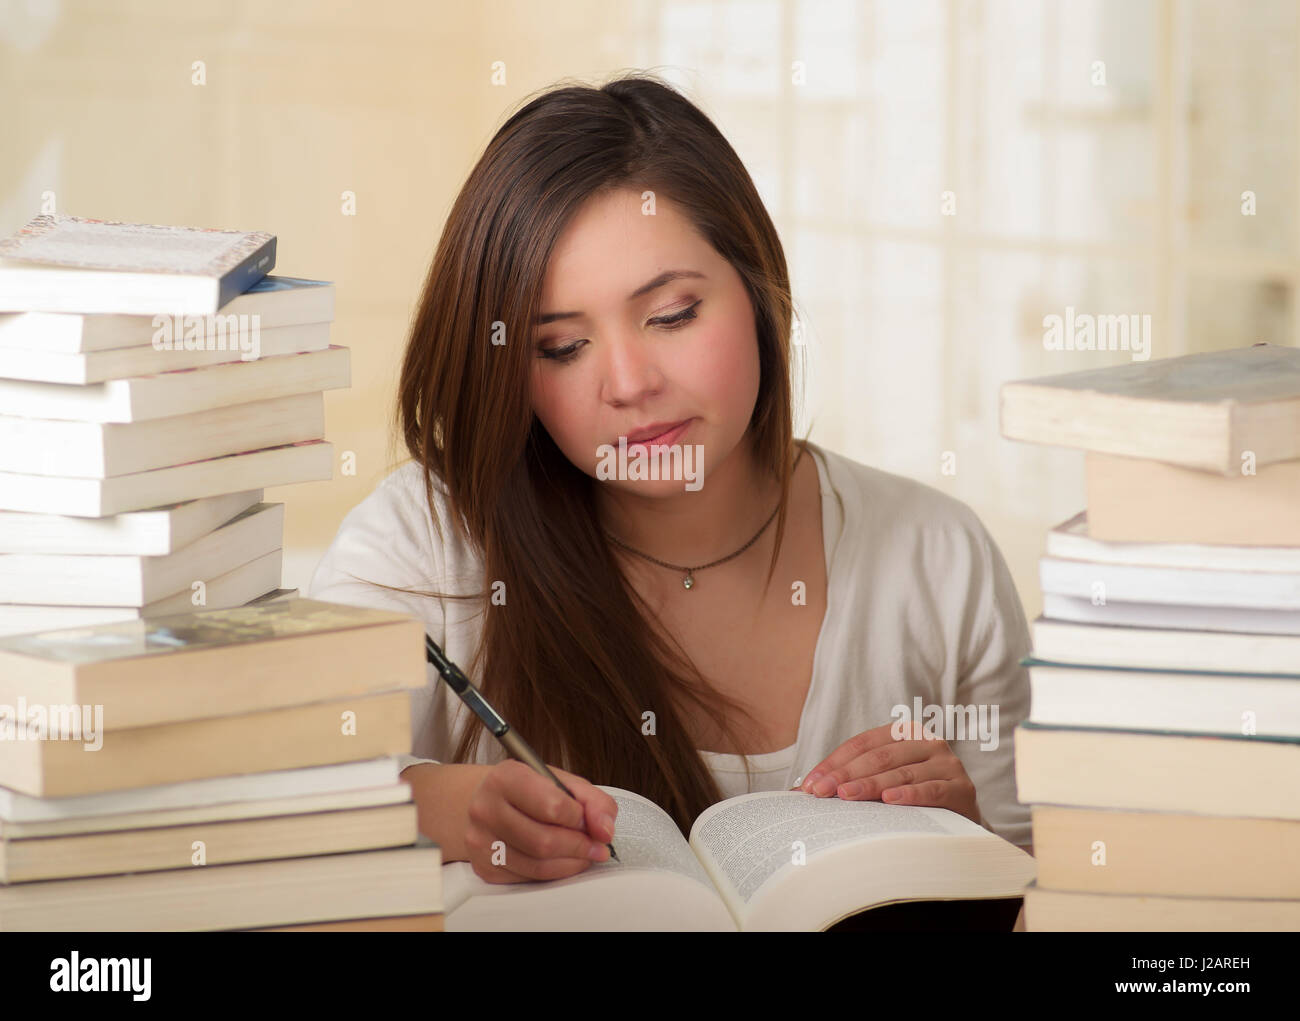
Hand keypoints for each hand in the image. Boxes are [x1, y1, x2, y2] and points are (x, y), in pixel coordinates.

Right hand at [464, 759, 618, 883]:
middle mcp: (486, 808)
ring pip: (537, 865)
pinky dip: (553, 872)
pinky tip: (562, 860)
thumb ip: (593, 800)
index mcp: (506, 778)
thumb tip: (605, 830)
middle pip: (544, 841)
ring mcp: (480, 841)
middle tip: (597, 846)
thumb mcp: (562, 781)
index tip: (589, 820)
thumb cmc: (529, 789)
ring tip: (584, 853)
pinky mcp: (483, 867)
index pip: (551, 806)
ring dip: (571, 863)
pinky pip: (528, 878)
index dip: (579, 818)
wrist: (489, 800)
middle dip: (580, 846)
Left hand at [793, 721, 981, 825]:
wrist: (960, 821)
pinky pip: (932, 789)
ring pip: (902, 772)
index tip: (810, 785)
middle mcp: (928, 741)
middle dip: (846, 775)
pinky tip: (889, 801)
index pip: (862, 744)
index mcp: (905, 732)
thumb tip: (801, 791)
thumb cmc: (913, 798)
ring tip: (846, 796)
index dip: (834, 763)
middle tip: (821, 793)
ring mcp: (947, 763)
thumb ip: (851, 779)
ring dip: (871, 785)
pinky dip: (909, 795)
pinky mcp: (961, 788)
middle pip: (879, 756)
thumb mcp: (883, 781)